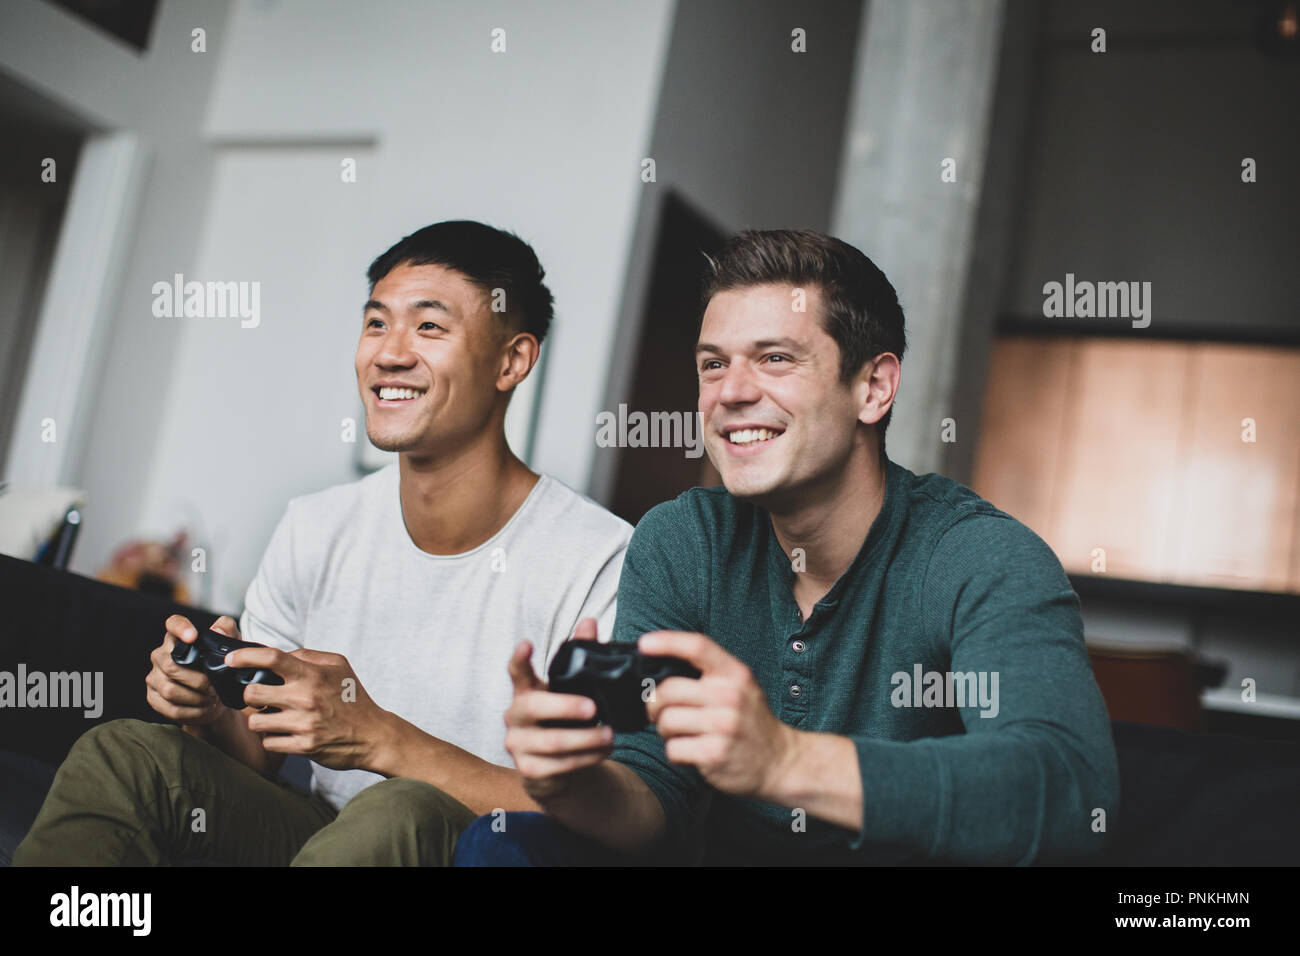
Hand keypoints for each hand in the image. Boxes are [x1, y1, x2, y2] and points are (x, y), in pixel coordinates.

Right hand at [145, 614, 229, 727]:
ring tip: (210, 697)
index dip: (180, 628)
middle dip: (198, 679)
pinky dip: (191, 711)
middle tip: (213, 687)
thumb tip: (218, 630)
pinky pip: (170, 707)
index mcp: (178, 637)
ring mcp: (154, 676)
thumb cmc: (221, 669)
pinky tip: (202, 708)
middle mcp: (161, 654)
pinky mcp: (153, 697)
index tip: (193, 637)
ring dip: (195, 697)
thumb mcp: (231, 649)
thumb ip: (228, 632)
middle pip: (171, 665)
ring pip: (170, 689)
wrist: (215, 699)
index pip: (173, 623)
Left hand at [226, 645, 391, 771]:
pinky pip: (268, 742)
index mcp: (313, 674)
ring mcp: (303, 724)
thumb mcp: (339, 666)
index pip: (271, 658)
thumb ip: (309, 656)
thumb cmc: (353, 698)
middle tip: (261, 697)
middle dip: (251, 695)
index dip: (245, 656)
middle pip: (252, 692)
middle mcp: (305, 698)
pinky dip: (272, 738)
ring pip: (255, 721)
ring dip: (260, 719)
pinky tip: (286, 733)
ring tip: (274, 718)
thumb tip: (281, 655)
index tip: (231, 659)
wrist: (374, 735)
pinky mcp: (303, 747)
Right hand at [504, 618, 614, 800]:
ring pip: (552, 741)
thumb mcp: (572, 691)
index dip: (520, 658)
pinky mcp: (528, 770)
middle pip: (533, 706)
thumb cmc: (564, 721)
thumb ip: (579, 657)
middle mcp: (516, 715)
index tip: (527, 644)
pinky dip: (586, 759)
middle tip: (594, 709)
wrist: (555, 769)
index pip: (516, 672)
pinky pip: (559, 765)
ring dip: (586, 739)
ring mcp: (518, 743)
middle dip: (565, 706)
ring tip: (610, 736)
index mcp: (526, 691)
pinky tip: (603, 753)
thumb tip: (589, 622)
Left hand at [641, 630, 797, 798]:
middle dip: (654, 704)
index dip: (667, 642)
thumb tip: (660, 666)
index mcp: (735, 674)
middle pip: (668, 690)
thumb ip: (709, 674)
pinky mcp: (715, 754)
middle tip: (660, 713)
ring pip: (666, 721)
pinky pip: (673, 749)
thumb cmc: (752, 722)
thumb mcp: (741, 687)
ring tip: (680, 733)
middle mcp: (730, 696)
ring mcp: (723, 726)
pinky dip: (675, 752)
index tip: (645, 644)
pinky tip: (691, 751)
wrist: (781, 761)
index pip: (697, 647)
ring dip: (664, 731)